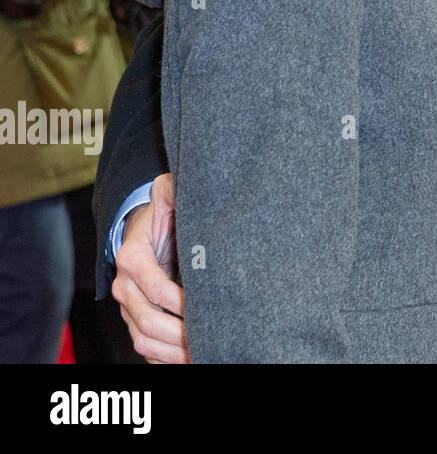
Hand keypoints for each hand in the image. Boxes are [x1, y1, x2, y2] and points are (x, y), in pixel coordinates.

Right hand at [112, 172, 188, 362]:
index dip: (178, 301)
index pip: (155, 287)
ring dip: (171, 351)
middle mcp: (125, 287)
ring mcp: (128, 307)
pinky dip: (164, 358)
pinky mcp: (135, 321)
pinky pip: (144, 348)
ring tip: (201, 351)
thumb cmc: (160, 218)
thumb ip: (169, 192)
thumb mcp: (166, 199)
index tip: (203, 306)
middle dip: (177, 332)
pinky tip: (190, 358)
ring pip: (143, 339)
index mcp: (132, 258)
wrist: (141, 234)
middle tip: (207, 336)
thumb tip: (170, 183)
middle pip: (147, 321)